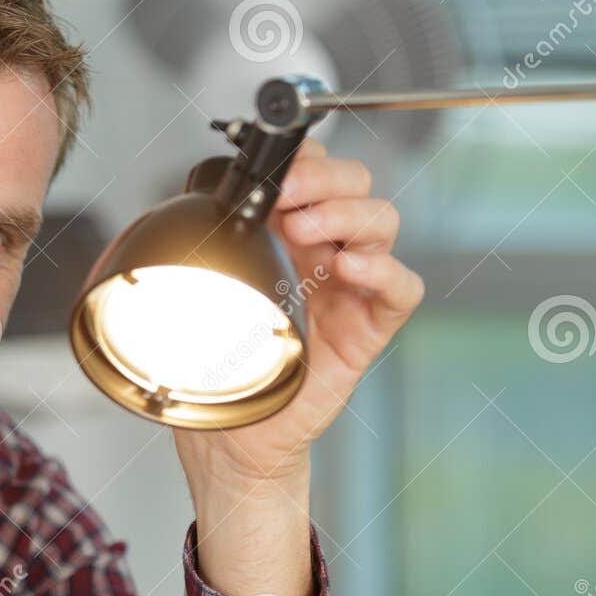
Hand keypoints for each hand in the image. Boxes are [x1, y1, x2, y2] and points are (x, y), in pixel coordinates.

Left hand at [175, 138, 425, 489]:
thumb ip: (206, 244)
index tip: (272, 171)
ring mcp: (351, 287)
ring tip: (304, 230)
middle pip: (356, 185)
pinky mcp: (369, 327)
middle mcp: (324, 253)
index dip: (306, 161)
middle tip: (288, 197)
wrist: (234, 434)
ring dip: (346, 214)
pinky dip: (383, 271)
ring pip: (382, 222)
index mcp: (286, 236)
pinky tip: (347, 269)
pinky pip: (402, 288)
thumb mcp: (200, 293)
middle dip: (325, 178)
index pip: (317, 172)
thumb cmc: (221, 364)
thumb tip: (192, 195)